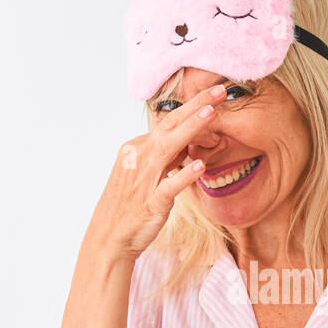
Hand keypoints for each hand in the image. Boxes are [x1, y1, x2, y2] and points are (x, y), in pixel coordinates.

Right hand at [88, 82, 228, 258]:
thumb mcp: (148, 174)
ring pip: (169, 148)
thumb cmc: (130, 206)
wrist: (109, 237)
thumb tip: (191, 145)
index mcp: (138, 148)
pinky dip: (184, 175)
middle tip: (218, 89)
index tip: (212, 95)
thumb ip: (168, 159)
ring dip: (191, 129)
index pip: (168, 124)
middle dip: (195, 105)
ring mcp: (144, 178)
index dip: (192, 109)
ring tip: (211, 113)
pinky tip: (200, 166)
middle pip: (169, 125)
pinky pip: (169, 185)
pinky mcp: (151, 202)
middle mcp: (139, 157)